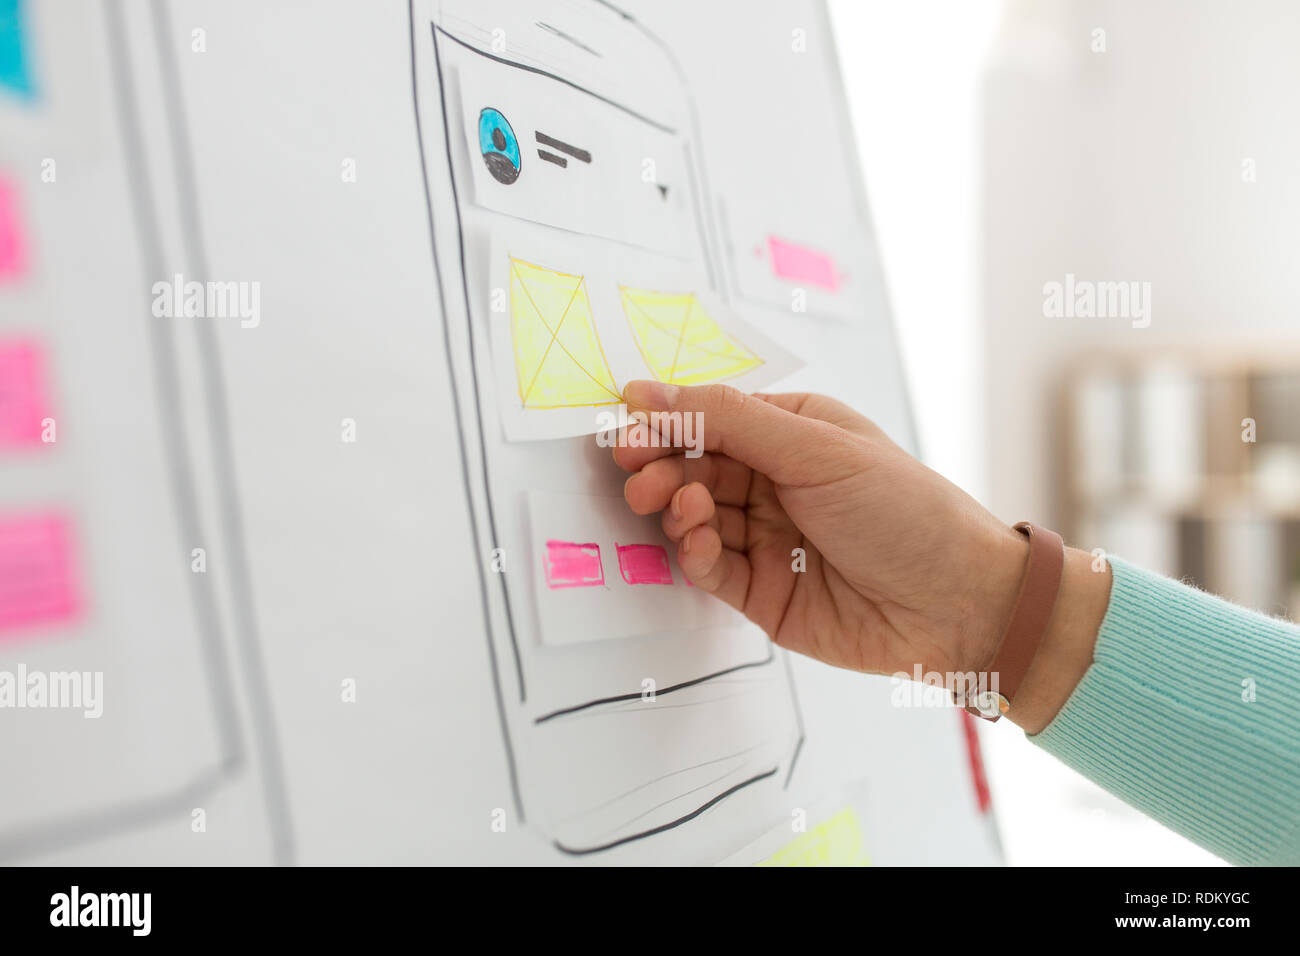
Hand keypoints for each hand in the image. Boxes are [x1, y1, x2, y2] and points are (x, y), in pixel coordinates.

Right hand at [613, 381, 1110, 731]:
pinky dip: (692, 552)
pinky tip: (698, 539)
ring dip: (675, 508)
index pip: (713, 419)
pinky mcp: (759, 593)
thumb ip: (729, 420)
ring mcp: (765, 538)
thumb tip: (649, 391)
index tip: (628, 425)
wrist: (957, 605)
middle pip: (694, 467)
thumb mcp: (817, 449)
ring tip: (679, 505)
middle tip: (637, 472)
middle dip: (661, 466)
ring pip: (693, 517)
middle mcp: (775, 483)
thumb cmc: (905, 510)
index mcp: (793, 434)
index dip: (669, 421)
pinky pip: (707, 567)